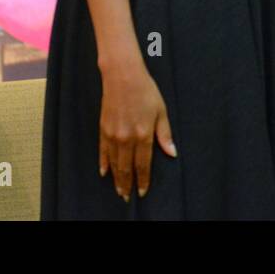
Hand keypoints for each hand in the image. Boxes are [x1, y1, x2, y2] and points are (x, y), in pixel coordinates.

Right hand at [98, 59, 175, 201]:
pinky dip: (103, 163)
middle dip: (128, 183)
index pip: (143, 164)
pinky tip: (104, 172)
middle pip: (126, 167)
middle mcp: (126, 138)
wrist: (122, 76)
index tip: (142, 191)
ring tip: (118, 190)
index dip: (143, 179)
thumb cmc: (146, 91)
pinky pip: (102, 151)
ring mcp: (113, 135)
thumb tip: (172, 153)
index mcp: (143, 135)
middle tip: (127, 197)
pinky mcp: (103, 129)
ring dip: (116, 178)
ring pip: (114, 163)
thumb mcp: (161, 111)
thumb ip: (165, 134)